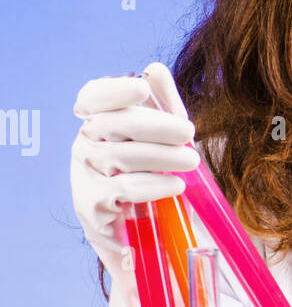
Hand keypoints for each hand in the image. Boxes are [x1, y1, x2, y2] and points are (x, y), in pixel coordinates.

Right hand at [70, 62, 198, 267]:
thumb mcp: (165, 141)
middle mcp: (84, 144)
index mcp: (97, 122)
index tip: (140, 89)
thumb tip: (155, 69)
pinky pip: (124, 189)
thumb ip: (163, 105)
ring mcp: (83, 175)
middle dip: (155, 126)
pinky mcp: (90, 206)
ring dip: (163, 157)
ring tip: (192, 162)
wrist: (144, 237)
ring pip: (122, 157)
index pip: (93, 97)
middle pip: (112, 124)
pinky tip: (177, 185)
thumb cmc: (154, 178)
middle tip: (189, 133)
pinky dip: (154, 185)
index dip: (114, 91)